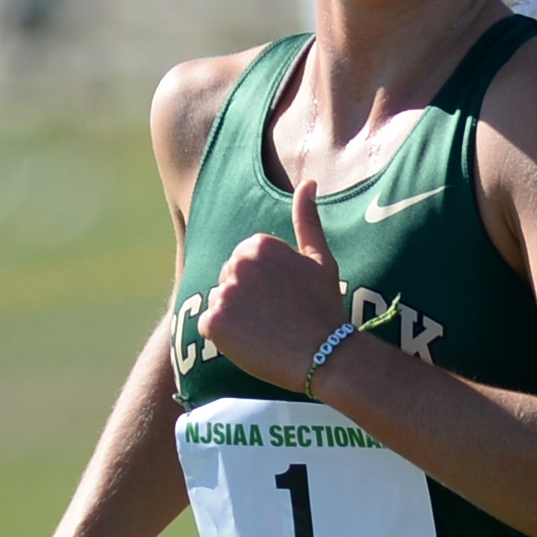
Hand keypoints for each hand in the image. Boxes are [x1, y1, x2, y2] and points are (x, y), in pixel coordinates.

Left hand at [194, 176, 350, 391]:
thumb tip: (309, 182)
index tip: (284, 301)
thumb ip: (307, 220)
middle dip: (246, 300)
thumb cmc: (325, 308)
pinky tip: (252, 343)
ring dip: (236, 320)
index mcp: (258, 245)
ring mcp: (223, 292)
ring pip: (219, 304)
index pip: (244, 265)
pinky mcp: (213, 322)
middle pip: (228, 282)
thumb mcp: (320, 259)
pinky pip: (210, 328)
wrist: (326, 354)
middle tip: (276, 319)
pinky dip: (225, 339)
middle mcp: (237, 263)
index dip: (263, 287)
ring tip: (266, 332)